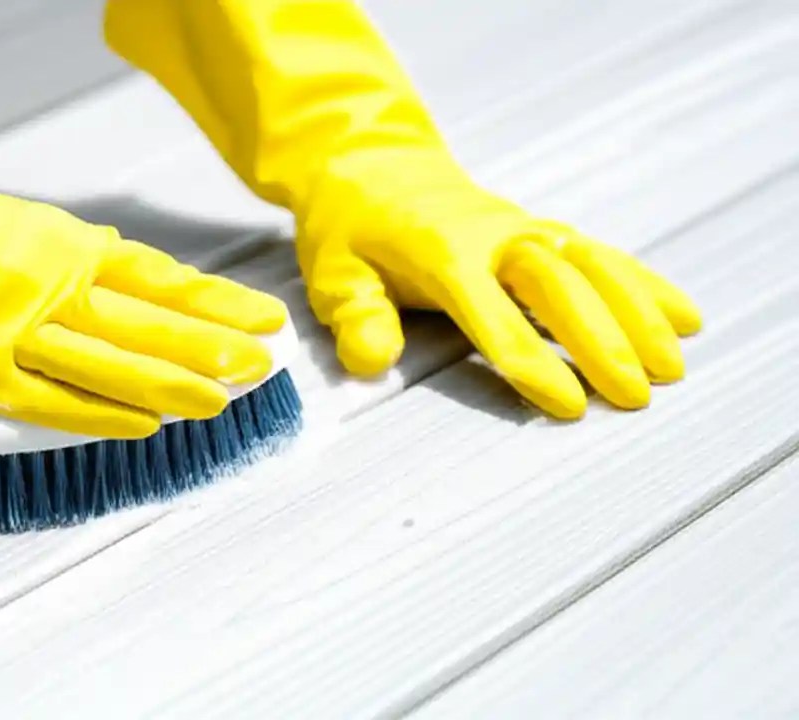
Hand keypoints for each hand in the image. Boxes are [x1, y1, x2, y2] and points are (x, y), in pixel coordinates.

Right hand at [0, 185, 287, 438]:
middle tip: (260, 366)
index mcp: (61, 244)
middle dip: (213, 349)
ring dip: (175, 387)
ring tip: (224, 402)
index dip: (217, 303)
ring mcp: (17, 332)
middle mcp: (51, 285)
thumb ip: (65, 259)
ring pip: (116, 365)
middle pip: (151, 323)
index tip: (262, 319)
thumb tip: (118, 279)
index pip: (160, 278)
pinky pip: (55, 404)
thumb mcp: (8, 228)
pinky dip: (104, 418)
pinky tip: (148, 427)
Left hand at [296, 147, 701, 417]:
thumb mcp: (335, 275)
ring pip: (594, 267)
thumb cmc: (352, 230)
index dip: (531, 360)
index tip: (566, 404)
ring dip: (638, 314)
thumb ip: (358, 317)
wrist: (374, 167)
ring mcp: (527, 229)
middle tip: (634, 396)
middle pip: (559, 287)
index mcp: (441, 250)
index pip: (492, 312)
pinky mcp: (546, 231)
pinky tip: (685, 318)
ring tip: (672, 367)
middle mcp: (496, 235)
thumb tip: (372, 360)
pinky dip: (646, 285)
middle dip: (601, 341)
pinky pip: (604, 256)